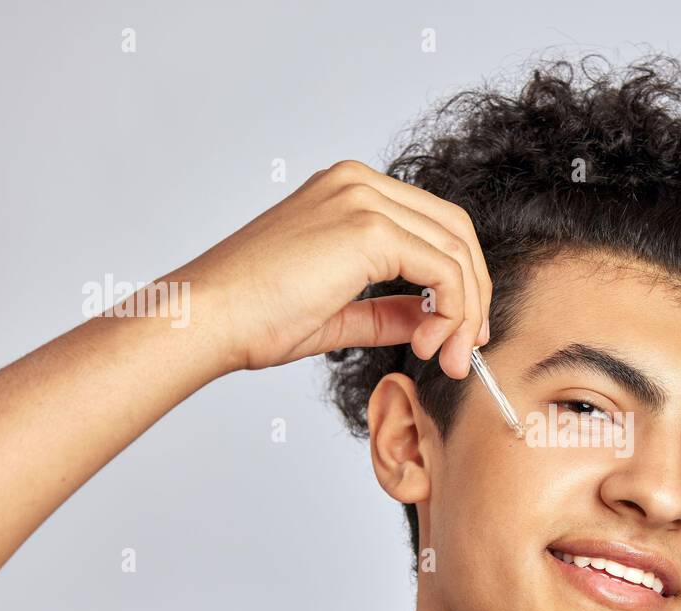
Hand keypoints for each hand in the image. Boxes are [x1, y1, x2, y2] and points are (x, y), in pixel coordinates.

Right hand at [167, 159, 492, 377]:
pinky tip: (428, 345)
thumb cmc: (253, 316)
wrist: (207, 319)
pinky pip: (443, 270)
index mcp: (349, 190)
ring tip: (446, 358)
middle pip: (455, 229)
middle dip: (474, 295)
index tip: (456, 334)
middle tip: (466, 350)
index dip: (460, 280)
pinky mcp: (369, 228)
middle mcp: (359, 182)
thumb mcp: (339, 311)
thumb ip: (390, 311)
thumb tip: (433, 322)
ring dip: (465, 313)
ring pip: (456, 250)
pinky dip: (452, 312)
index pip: (433, 224)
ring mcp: (364, 198)